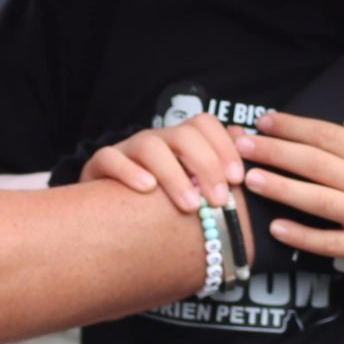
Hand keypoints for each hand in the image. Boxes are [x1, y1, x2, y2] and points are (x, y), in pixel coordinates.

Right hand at [81, 114, 245, 213]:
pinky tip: (147, 189)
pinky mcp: (98, 167)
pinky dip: (129, 171)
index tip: (238, 179)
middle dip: (206, 165)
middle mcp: (154, 140)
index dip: (224, 146)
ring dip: (174, 175)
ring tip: (189, 206)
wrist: (109, 220)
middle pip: (183, 135)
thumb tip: (244, 141)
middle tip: (219, 201)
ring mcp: (126, 151)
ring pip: (150, 146)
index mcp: (178, 141)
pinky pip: (110, 158)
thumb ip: (218, 167)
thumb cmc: (159, 204)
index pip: (204, 124)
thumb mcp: (191, 187)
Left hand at [239, 109, 343, 269]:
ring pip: (316, 201)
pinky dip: (303, 237)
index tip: (264, 121)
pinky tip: (276, 227)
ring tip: (248, 179)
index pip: (326, 135)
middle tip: (240, 145)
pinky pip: (331, 244)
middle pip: (313, 163)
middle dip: (273, 152)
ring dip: (279, 189)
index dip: (292, 126)